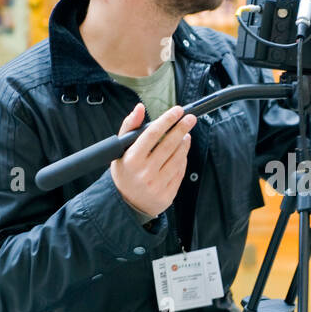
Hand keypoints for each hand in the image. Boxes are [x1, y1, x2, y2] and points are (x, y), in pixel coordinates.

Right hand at [110, 102, 196, 218]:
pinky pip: (180, 172)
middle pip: (169, 145)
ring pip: (178, 158)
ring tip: (186, 134)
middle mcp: (144, 173)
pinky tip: (183, 151)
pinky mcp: (167, 195)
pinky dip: (183, 159)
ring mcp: (157, 185)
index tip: (177, 110)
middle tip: (191, 118)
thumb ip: (129, 127)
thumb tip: (140, 108)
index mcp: (131, 159)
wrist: (126, 204)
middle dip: (182, 128)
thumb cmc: (125, 171)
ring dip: (185, 143)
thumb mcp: (120, 150)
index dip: (167, 120)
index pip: (152, 134)